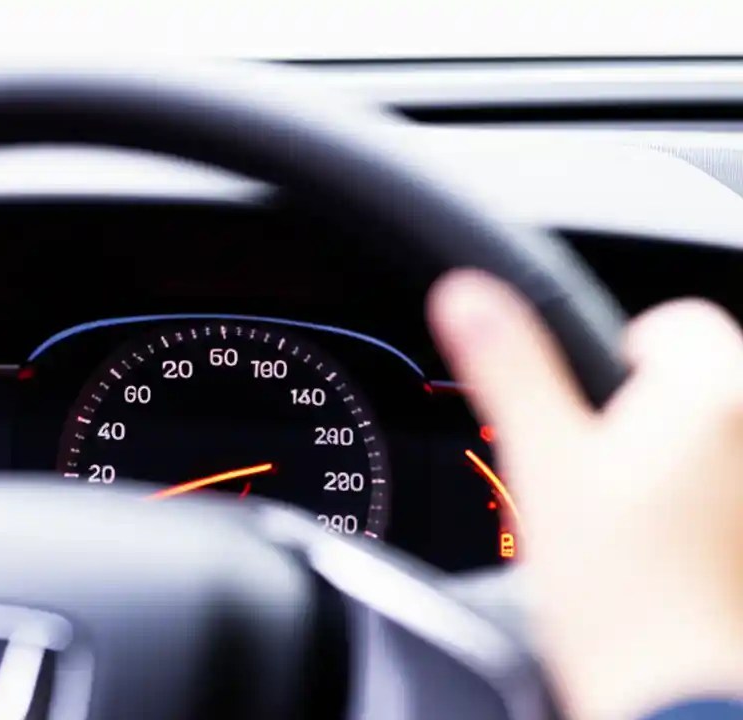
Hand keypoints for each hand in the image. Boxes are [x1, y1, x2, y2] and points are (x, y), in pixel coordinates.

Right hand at [428, 270, 742, 719]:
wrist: (673, 698)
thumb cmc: (620, 594)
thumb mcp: (544, 463)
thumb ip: (508, 367)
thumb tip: (466, 293)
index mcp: (711, 392)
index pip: (673, 320)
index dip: (613, 359)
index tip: (584, 417)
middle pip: (694, 378)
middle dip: (642, 411)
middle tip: (598, 477)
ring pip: (708, 436)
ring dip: (669, 456)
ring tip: (628, 522)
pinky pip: (719, 484)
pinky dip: (693, 500)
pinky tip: (661, 552)